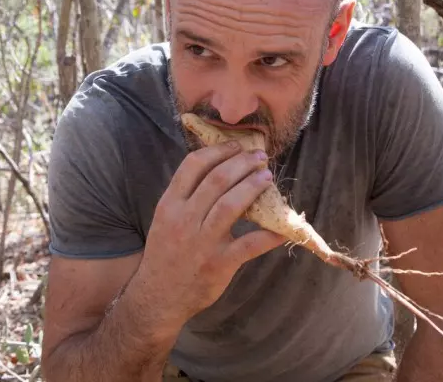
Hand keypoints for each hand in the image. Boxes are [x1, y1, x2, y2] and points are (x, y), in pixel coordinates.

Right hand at [129, 141, 284, 330]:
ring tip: (267, 177)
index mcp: (170, 205)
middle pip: (217, 180)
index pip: (193, 166)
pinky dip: (269, 234)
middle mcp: (184, 220)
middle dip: (242, 163)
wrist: (159, 297)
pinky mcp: (219, 264)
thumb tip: (217, 168)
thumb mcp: (165, 220)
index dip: (218, 151)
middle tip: (259, 157)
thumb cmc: (166, 253)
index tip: (236, 145)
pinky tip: (283, 226)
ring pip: (231, 205)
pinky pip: (250, 244)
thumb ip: (186, 197)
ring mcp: (202, 242)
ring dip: (253, 186)